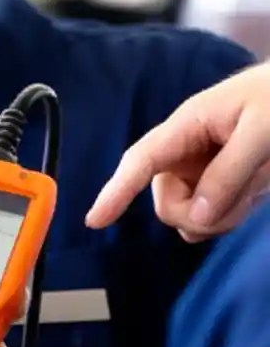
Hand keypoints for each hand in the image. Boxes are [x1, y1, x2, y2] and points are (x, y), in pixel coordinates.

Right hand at [85, 63, 269, 240]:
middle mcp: (187, 150)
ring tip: (256, 190)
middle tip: (243, 202)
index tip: (94, 220)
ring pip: (189, 214)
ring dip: (220, 217)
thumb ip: (229, 174)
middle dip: (198, 215)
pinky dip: (229, 217)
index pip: (140, 162)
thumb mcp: (263, 132)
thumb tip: (196, 218)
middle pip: (167, 201)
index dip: (116, 191)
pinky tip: (253, 196)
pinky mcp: (222, 182)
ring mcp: (203, 168)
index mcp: (186, 126)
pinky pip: (211, 216)